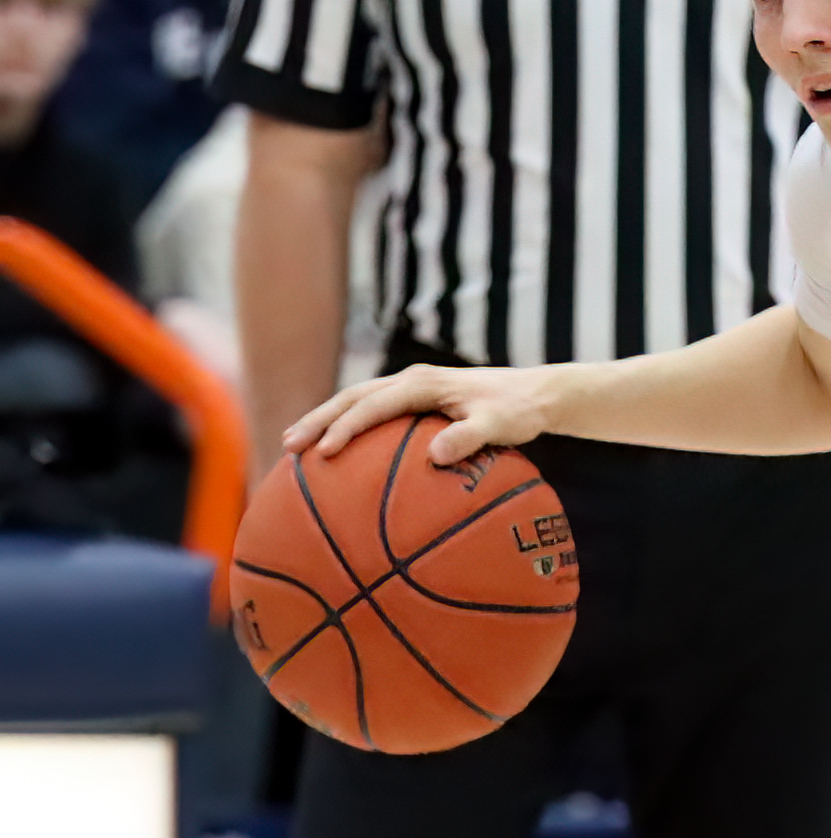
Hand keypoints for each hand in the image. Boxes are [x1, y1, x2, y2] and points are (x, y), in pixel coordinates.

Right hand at [286, 362, 556, 465]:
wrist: (535, 394)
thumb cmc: (519, 411)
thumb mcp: (501, 425)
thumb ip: (471, 437)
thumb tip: (435, 456)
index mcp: (423, 384)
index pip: (372, 405)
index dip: (346, 427)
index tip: (324, 452)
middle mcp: (410, 380)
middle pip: (352, 397)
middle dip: (318, 420)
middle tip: (288, 446)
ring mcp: (411, 389)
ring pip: (356, 400)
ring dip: (325, 419)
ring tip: (295, 445)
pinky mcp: (415, 400)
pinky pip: (372, 411)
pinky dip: (348, 425)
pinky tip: (335, 451)